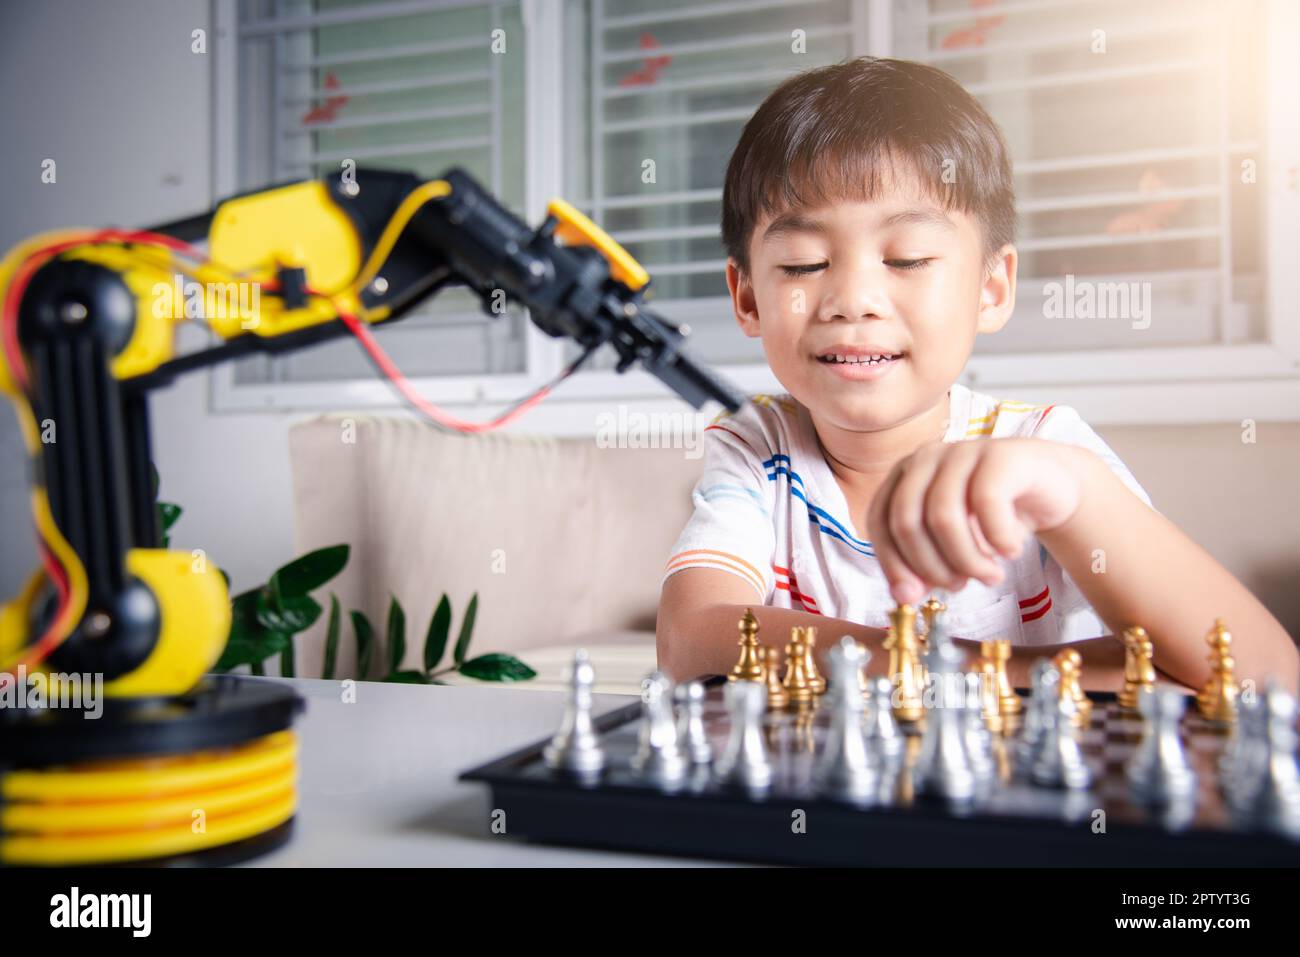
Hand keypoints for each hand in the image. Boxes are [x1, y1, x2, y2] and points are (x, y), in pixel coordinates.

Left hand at [865, 437, 1089, 604]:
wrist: (1052, 487)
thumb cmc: (994, 517)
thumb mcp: (953, 545)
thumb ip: (925, 566)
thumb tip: (904, 597)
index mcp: (904, 475)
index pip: (879, 521)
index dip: (892, 563)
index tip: (912, 597)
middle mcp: (926, 458)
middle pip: (906, 520)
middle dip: (930, 566)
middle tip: (959, 586)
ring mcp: (962, 451)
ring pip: (943, 516)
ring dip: (967, 560)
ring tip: (990, 576)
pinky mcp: (999, 454)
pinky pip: (986, 502)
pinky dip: (998, 539)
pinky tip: (1010, 552)